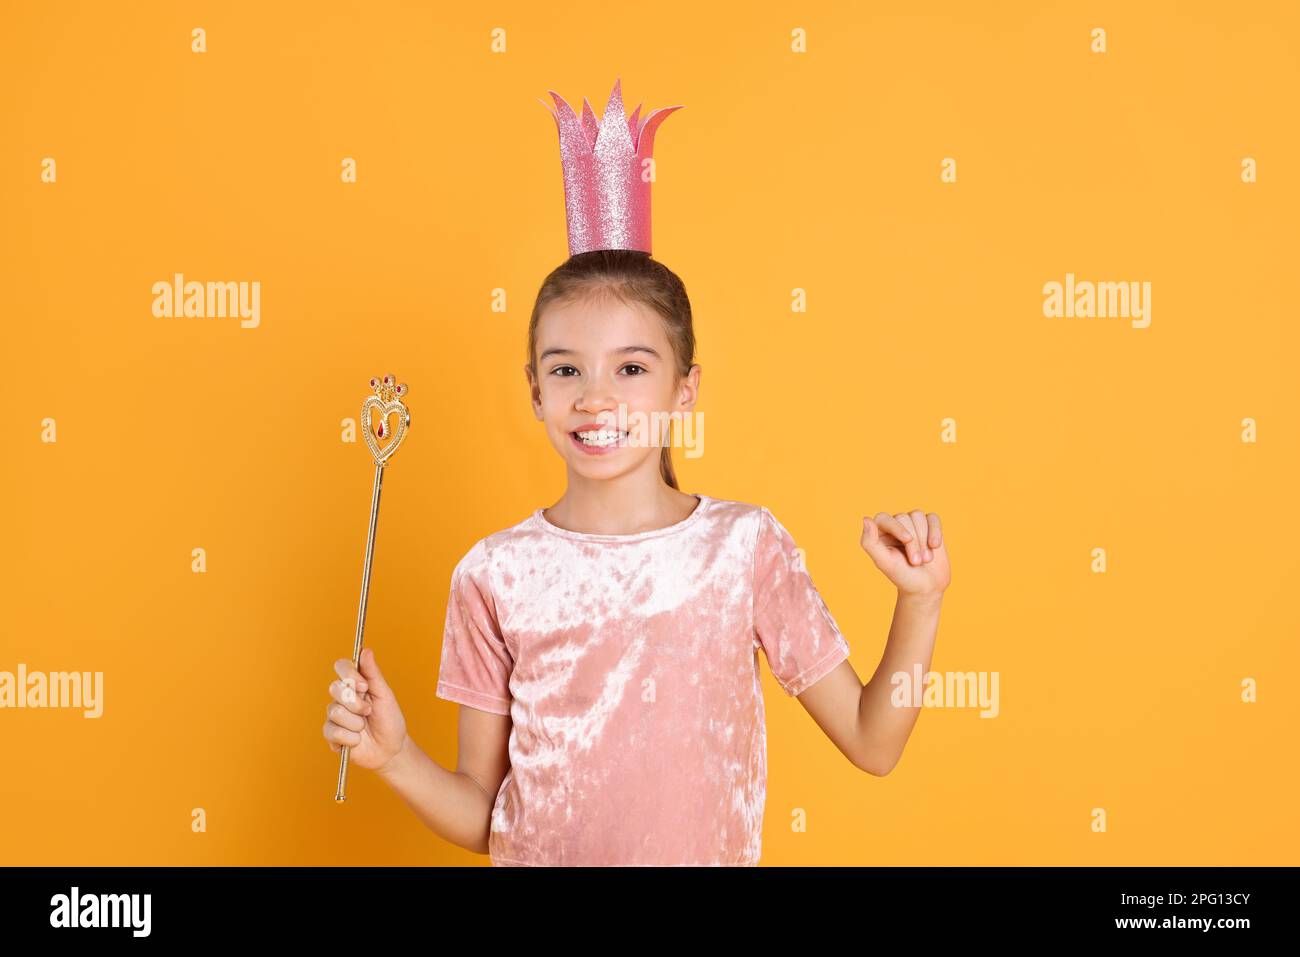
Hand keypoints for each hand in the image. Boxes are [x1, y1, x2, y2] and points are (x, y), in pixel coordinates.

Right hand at [323, 647, 407, 772]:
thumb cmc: (390, 720)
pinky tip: (357, 740)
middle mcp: (342, 697)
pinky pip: (333, 731)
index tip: (364, 686)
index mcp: (355, 684)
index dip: (349, 674)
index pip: (341, 666)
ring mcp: (335, 715)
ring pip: (335, 712)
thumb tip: (366, 650)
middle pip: (335, 688)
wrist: (391, 749)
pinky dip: (351, 737)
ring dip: (356, 722)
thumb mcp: (385, 695)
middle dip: (356, 703)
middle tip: (369, 711)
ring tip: (364, 727)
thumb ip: (373, 674)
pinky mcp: (331, 734)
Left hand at [860, 510, 949, 599]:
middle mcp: (895, 525)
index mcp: (879, 533)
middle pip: (904, 517)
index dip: (897, 527)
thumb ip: (870, 542)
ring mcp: (912, 525)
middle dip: (913, 541)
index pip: (884, 518)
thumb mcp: (884, 562)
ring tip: (925, 559)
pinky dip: (936, 531)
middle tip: (916, 562)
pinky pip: (933, 518)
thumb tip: (866, 519)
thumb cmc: (903, 576)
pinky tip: (935, 546)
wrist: (926, 587)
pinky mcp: (929, 527)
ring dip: (924, 539)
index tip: (907, 540)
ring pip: (918, 516)